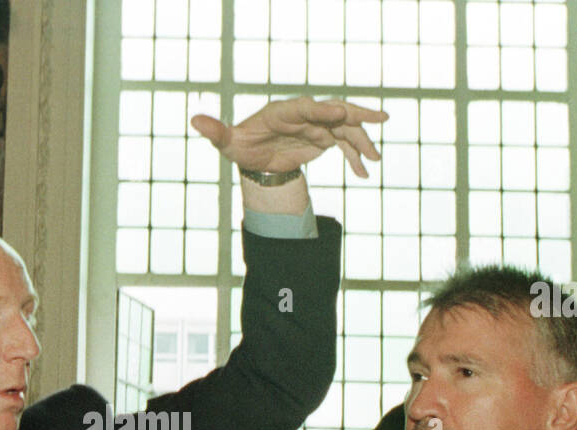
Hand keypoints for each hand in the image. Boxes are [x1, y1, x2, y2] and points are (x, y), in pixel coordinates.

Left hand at [190, 96, 386, 177]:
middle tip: (382, 118)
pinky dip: (355, 158)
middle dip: (358, 114)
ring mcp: (317, 126)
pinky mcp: (323, 139)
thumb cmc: (239, 144)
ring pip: (345, 129)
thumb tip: (194, 121)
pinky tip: (365, 174)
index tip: (340, 113)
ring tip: (375, 160)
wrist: (253, 155)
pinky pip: (344, 146)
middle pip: (335, 110)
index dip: (323, 110)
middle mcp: (305, 114)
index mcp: (284, 112)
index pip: (306, 107)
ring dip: (362, 142)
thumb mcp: (227, 142)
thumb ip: (216, 132)